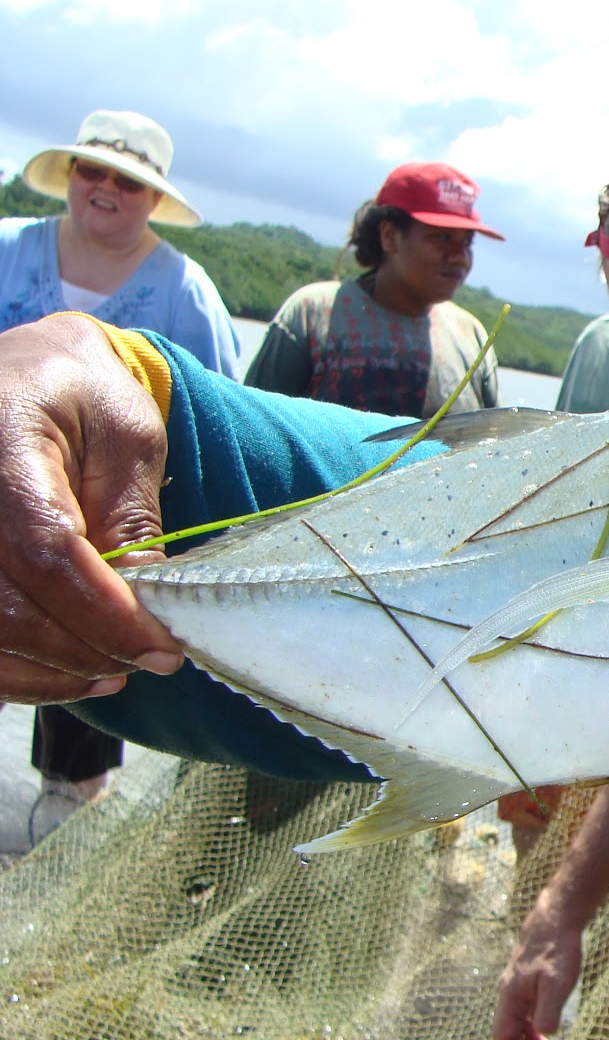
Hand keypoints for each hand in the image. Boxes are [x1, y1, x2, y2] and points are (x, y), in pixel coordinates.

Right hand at [0, 316, 182, 701]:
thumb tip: (143, 604)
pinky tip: (70, 668)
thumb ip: (130, 515)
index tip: (160, 649)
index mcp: (2, 450)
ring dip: (51, 669)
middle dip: (86, 649)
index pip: (45, 553)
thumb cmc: (82, 394)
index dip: (104, 615)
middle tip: (149, 661)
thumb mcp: (128, 435)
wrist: (27, 369)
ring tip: (113, 670)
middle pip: (6, 609)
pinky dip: (19, 667)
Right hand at [492, 888, 584, 1039]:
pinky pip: (525, 1006)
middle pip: (509, 1029)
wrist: (557, 918)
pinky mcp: (527, 975)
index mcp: (510, 995)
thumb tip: (544, 1035)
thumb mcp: (557, 984)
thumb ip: (548, 1011)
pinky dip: (534, 1020)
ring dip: (531, 1036)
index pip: (503, 1035)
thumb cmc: (558, 950)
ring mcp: (517, 982)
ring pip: (517, 1018)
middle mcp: (508, 991)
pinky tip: (552, 1019)